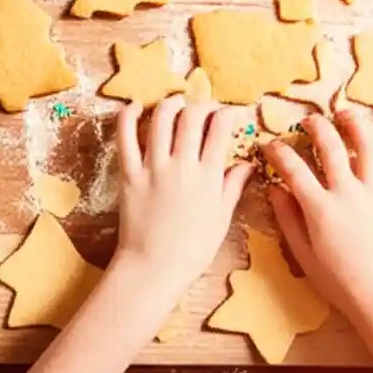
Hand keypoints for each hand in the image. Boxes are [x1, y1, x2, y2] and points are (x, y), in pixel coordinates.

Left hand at [114, 96, 253, 290]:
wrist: (153, 268)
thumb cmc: (192, 249)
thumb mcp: (221, 218)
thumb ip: (233, 186)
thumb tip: (246, 164)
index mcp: (208, 175)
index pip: (221, 127)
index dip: (228, 112)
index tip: (232, 114)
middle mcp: (181, 165)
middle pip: (192, 115)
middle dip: (202, 104)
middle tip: (205, 109)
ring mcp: (153, 167)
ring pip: (161, 118)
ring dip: (171, 103)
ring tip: (177, 104)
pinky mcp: (129, 174)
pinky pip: (126, 137)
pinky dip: (129, 115)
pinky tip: (136, 106)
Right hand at [261, 111, 372, 321]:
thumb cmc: (338, 281)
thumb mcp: (303, 253)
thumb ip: (288, 218)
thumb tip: (275, 189)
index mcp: (320, 207)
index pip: (293, 167)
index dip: (277, 151)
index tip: (269, 146)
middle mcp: (347, 192)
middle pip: (330, 145)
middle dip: (315, 126)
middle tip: (307, 121)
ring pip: (367, 145)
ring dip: (354, 124)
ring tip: (344, 114)